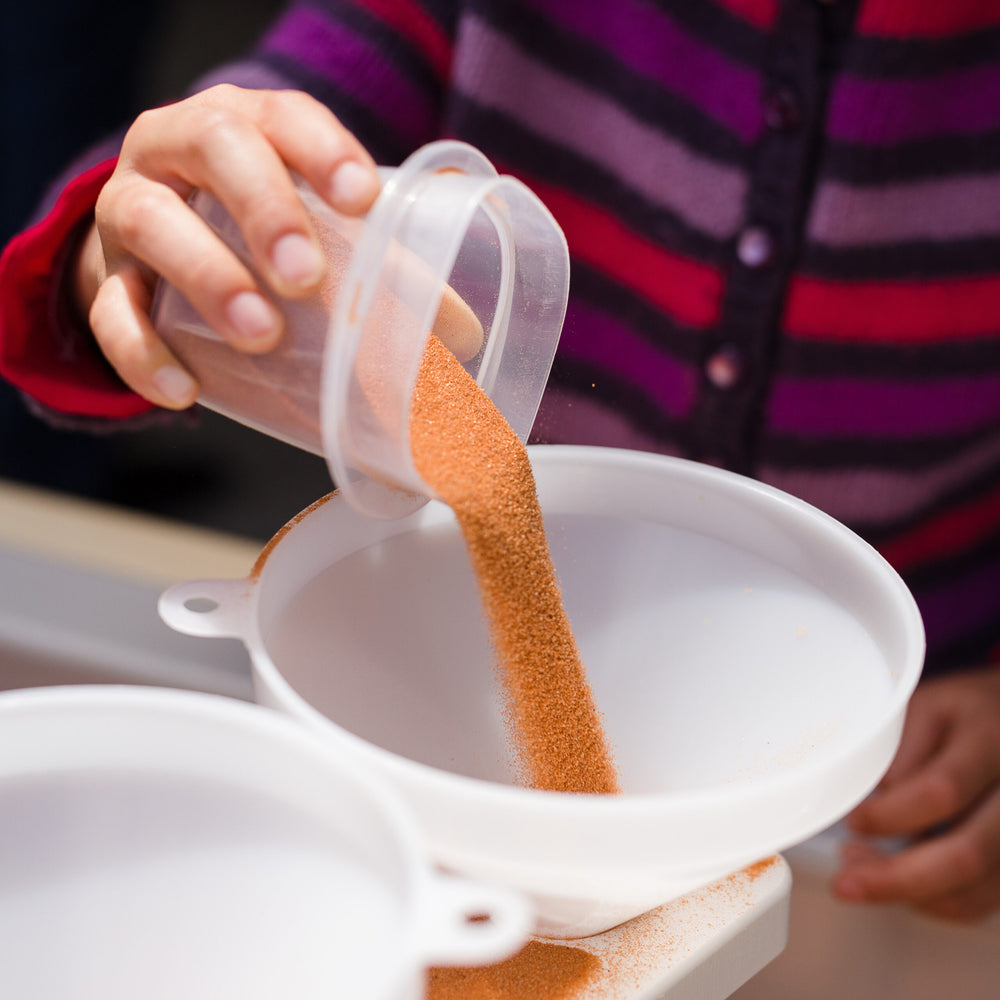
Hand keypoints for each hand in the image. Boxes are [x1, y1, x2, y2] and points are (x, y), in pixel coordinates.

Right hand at [74, 84, 379, 408]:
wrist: (160, 251)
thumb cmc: (261, 233)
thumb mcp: (317, 231)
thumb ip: (383, 268)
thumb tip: (464, 335)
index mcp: (249, 126)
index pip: (285, 116)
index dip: (323, 150)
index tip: (361, 200)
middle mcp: (179, 148)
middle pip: (216, 147)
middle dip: (266, 210)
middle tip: (306, 277)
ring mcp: (132, 207)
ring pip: (152, 221)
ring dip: (209, 277)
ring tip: (260, 334)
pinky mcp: (106, 277)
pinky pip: (110, 311)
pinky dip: (144, 352)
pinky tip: (186, 391)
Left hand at [832, 666, 999, 921]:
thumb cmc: (964, 712)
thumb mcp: (925, 706)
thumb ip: (898, 748)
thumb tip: (865, 801)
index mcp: (991, 738)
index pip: (942, 790)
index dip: (891, 814)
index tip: (853, 820)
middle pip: (968, 853)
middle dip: (898, 876)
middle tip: (846, 880)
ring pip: (977, 886)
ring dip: (912, 892)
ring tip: (862, 875)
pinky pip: (984, 899)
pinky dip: (936, 900)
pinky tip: (900, 882)